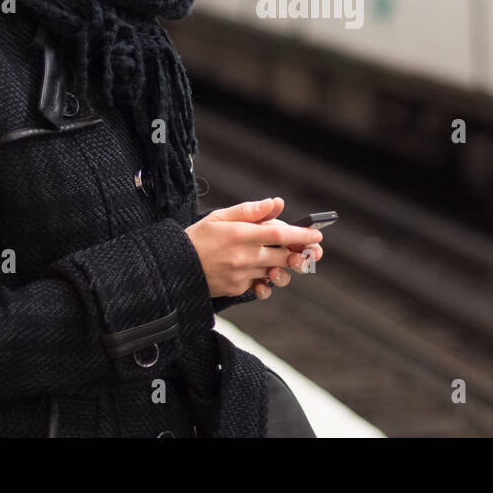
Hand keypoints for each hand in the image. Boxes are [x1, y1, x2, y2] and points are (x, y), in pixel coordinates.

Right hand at [185, 198, 323, 300]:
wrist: (174, 267)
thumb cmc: (198, 238)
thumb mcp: (220, 217)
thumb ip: (250, 210)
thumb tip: (276, 203)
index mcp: (240, 234)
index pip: (280, 235)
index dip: (302, 235)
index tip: (317, 235)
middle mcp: (243, 256)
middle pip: (283, 256)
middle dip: (301, 254)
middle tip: (313, 251)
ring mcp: (241, 275)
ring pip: (275, 273)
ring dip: (285, 268)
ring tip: (286, 260)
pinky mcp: (237, 289)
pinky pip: (260, 284)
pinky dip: (265, 278)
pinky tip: (264, 272)